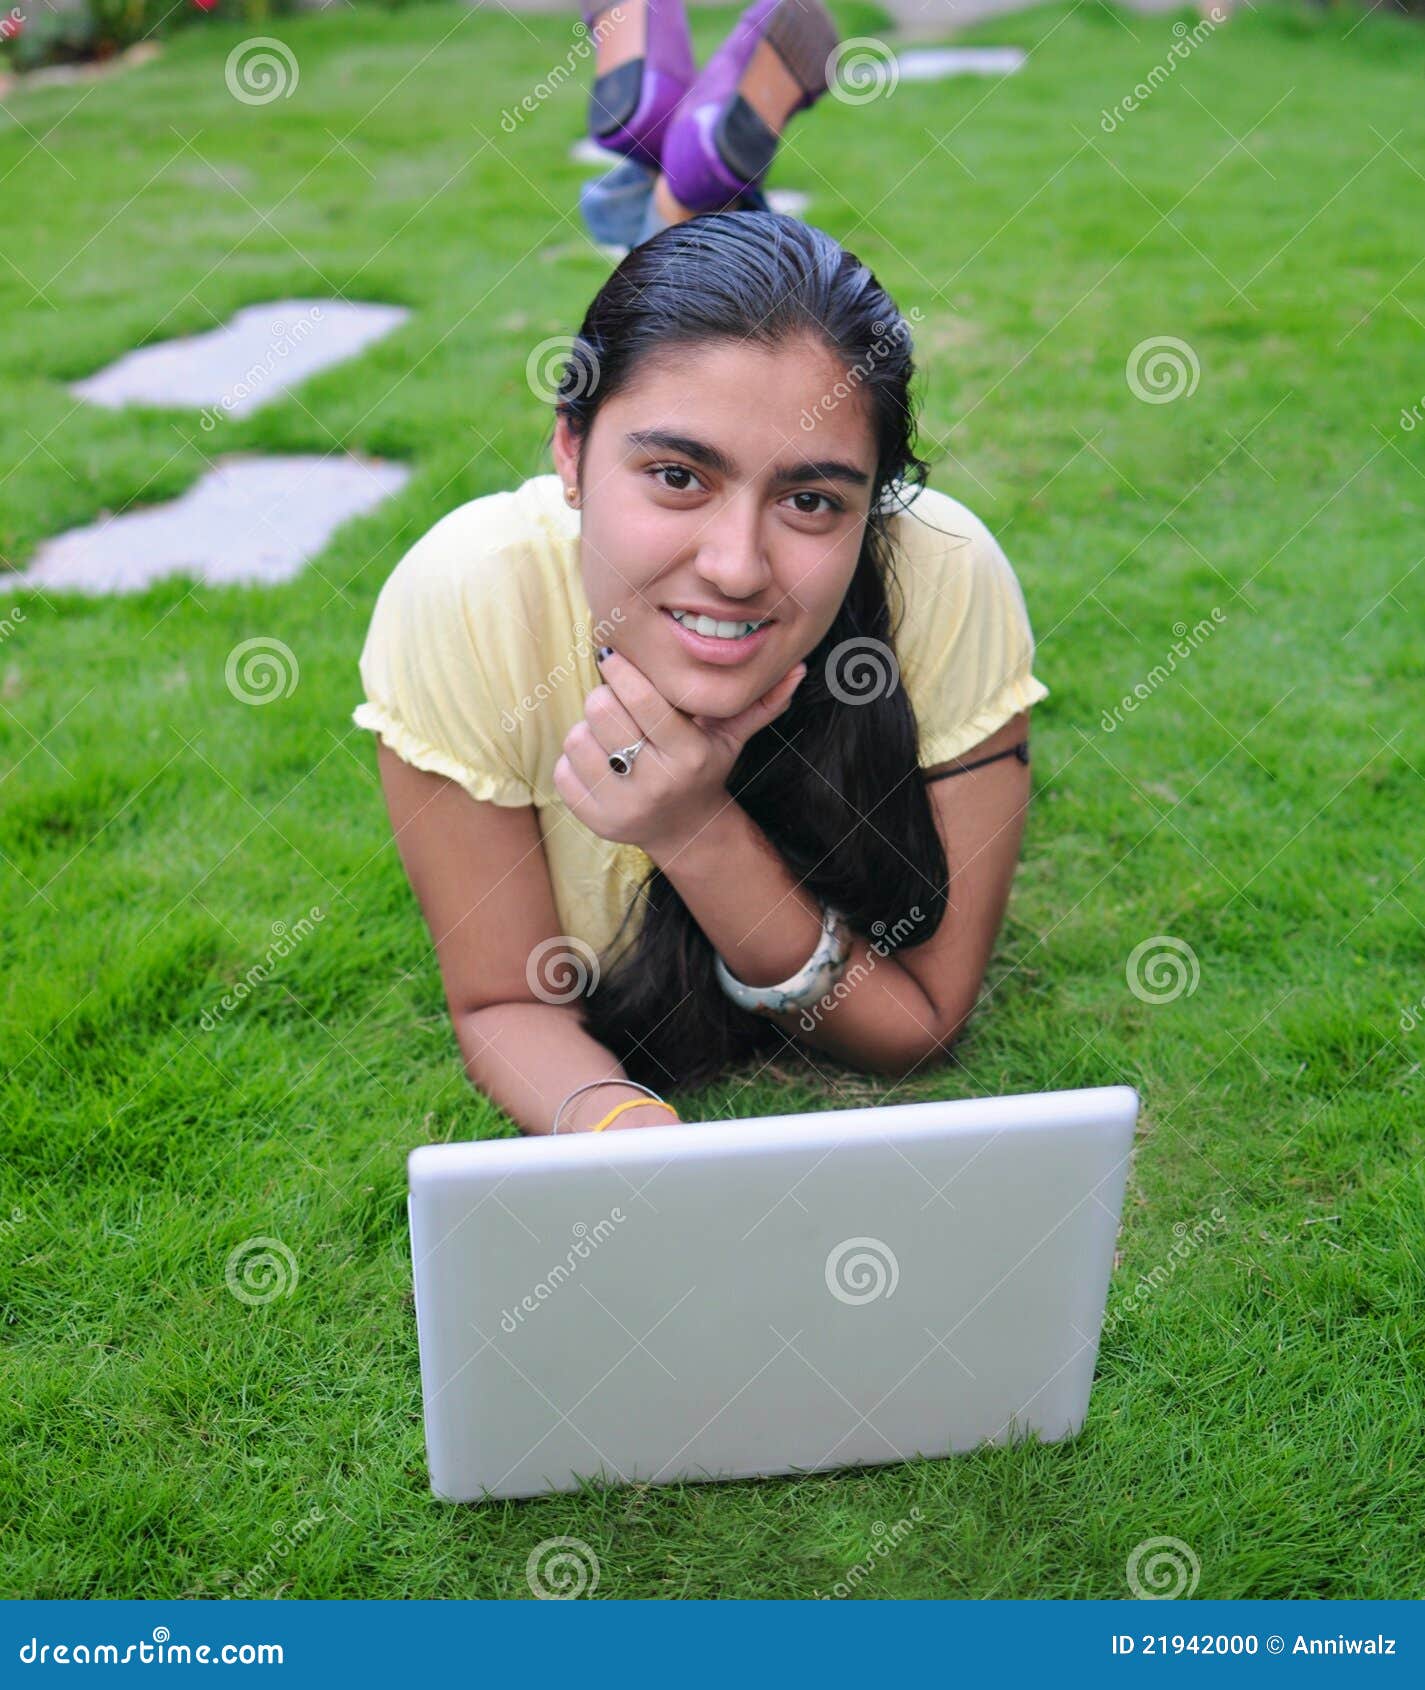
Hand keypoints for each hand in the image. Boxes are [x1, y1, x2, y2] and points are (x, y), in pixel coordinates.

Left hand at [552, 646, 806, 855]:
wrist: (684, 831)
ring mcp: (621, 807)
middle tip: (617, 700)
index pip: (643, 700)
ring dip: (590, 728)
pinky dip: (575, 759)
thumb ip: (759, 703)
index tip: (615, 657)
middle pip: (602, 710)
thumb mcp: (731, 738)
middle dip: (606, 697)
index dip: (623, 670)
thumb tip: (800, 667)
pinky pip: (562, 768)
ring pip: (578, 736)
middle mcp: (655, 785)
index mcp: (688, 757)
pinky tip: (601, 763)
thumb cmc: (704, 769)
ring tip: (614, 735)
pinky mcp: (593, 820)